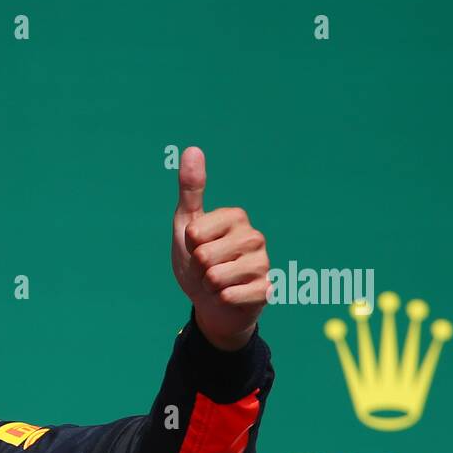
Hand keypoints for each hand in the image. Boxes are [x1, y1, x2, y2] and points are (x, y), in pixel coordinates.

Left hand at [170, 147, 268, 349]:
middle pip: (205, 257)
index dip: (189, 246)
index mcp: (236, 217)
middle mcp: (255, 237)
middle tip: (206, 270)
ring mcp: (263, 264)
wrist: (210, 303)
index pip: (195, 233)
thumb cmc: (197, 263)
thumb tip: (192, 149)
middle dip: (198, 269)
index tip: (197, 248)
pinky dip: (221, 300)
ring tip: (216, 283)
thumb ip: (190, 190)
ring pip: (216, 278)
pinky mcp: (266, 290)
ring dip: (208, 286)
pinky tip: (229, 297)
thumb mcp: (186, 225)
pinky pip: (231, 296)